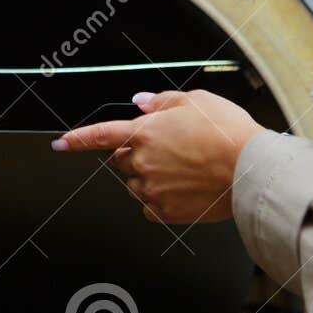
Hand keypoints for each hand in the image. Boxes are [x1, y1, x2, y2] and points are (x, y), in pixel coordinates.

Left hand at [52, 90, 264, 222]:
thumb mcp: (196, 100)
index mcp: (145, 132)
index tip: (60, 143)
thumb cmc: (228, 132)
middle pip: (122, 160)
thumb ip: (162, 102)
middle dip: (136, 153)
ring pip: (136, 184)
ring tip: (182, 170)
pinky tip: (182, 190)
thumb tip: (141, 102)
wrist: (251, 169)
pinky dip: (159, 200)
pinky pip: (150, 208)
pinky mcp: (166, 212)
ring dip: (148, 177)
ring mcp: (153, 189)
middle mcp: (143, 162)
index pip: (101, 135)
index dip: (77, 139)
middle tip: (168, 150)